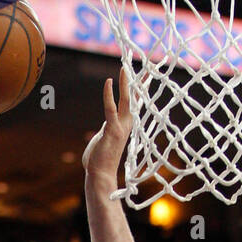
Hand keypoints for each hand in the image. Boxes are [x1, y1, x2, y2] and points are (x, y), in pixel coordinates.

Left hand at [82, 67, 132, 187]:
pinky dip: (109, 95)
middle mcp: (126, 124)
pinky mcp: (111, 129)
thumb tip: (100, 136)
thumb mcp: (101, 142)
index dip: (138, 89)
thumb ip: (103, 134)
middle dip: (138, 81)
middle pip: (134, 98)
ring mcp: (120, 126)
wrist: (100, 175)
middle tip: (143, 66)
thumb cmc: (98, 161)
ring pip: (125, 100)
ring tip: (125, 68)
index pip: (134, 103)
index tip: (143, 76)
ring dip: (125, 84)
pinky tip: (108, 82)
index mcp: (125, 125)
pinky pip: (110, 108)